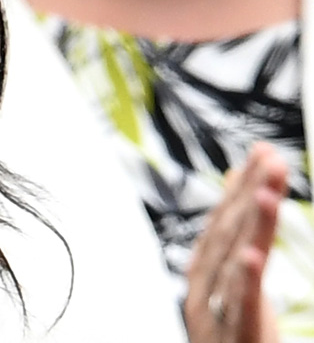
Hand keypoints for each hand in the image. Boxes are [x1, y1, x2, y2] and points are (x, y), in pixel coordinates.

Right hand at [184, 142, 286, 342]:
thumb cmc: (228, 335)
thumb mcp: (233, 284)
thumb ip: (235, 236)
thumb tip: (240, 181)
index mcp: (206, 272)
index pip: (225, 219)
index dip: (243, 185)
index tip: (263, 153)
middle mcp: (205, 286)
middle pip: (229, 234)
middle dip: (251, 194)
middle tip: (272, 161)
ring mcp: (216, 311)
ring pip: (234, 262)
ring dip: (250, 226)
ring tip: (266, 194)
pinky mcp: (236, 337)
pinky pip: (240, 305)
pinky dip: (243, 280)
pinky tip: (252, 257)